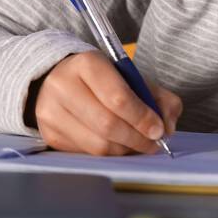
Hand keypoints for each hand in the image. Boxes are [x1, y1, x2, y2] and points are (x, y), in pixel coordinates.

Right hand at [31, 51, 181, 155]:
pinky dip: (108, 153)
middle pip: (107, 124)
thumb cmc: (101, 79)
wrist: (58, 78)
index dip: (142, 118)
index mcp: (87, 63)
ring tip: (137, 145)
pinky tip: (117, 145)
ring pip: (97, 145)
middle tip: (153, 143)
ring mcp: (52, 112)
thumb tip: (167, 126)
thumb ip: (157, 97)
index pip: (118, 97)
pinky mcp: (49, 133)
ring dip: (124, 150)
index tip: (159, 130)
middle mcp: (63, 86)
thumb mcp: (129, 77)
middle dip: (136, 138)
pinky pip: (86, 153)